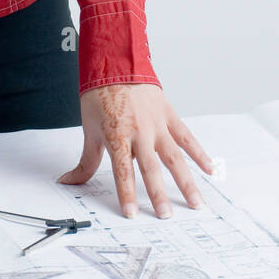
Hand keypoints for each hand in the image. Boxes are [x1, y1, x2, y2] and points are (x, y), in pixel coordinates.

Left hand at [56, 84, 215, 218]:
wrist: (115, 63)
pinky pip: (187, 137)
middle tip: (166, 216)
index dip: (126, 194)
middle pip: (151, 168)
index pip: (123, 171)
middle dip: (158, 194)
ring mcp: (157, 124)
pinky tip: (209, 170)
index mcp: (117, 135)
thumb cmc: (100, 96)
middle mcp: (139, 131)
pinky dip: (199, 153)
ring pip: (174, 157)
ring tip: (196, 203)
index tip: (132, 214)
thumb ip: (85, 161)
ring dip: (186, 181)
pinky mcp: (169, 115)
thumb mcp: (89, 129)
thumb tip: (68, 181)